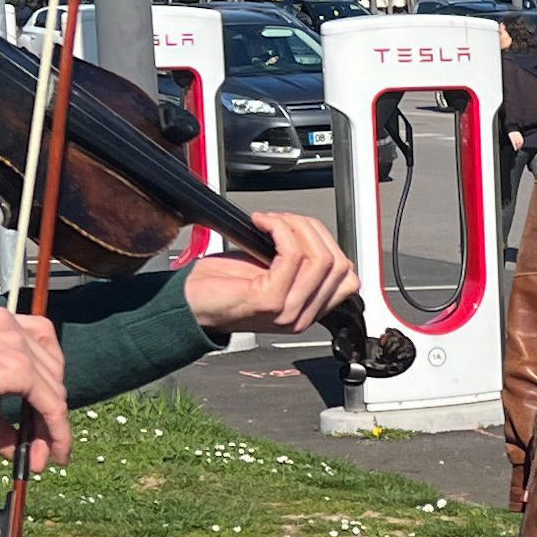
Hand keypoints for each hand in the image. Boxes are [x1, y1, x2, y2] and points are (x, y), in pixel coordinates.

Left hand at [182, 210, 354, 335]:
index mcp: (307, 310)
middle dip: (312, 230)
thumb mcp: (271, 274)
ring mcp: (289, 310)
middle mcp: (302, 315)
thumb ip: (300, 265)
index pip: (348, 278)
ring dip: (295, 227)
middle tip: (284, 221)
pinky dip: (280, 230)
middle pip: (337, 264)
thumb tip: (315, 236)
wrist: (188, 305)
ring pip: (319, 258)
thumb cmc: (220, 288)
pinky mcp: (271, 301)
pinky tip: (262, 225)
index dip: (329, 243)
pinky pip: (292, 255)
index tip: (304, 229)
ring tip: (271, 222)